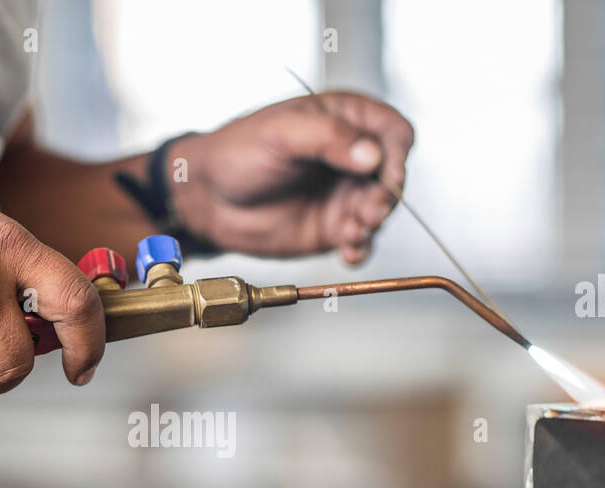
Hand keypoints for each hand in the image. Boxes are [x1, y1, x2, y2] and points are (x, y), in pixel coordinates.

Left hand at [171, 92, 413, 264]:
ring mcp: (345, 194)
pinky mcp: (334, 227)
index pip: (393, 131)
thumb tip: (372, 154)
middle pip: (394, 175)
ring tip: (354, 231)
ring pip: (381, 210)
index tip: (383, 172)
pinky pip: (362, 240)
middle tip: (370, 210)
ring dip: (374, 223)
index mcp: (345, 120)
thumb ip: (328, 138)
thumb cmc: (238, 152)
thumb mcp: (281, 133)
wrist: (208, 197)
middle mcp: (352, 158)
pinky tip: (350, 250)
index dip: (396, 152)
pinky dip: (361, 248)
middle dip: (386, 195)